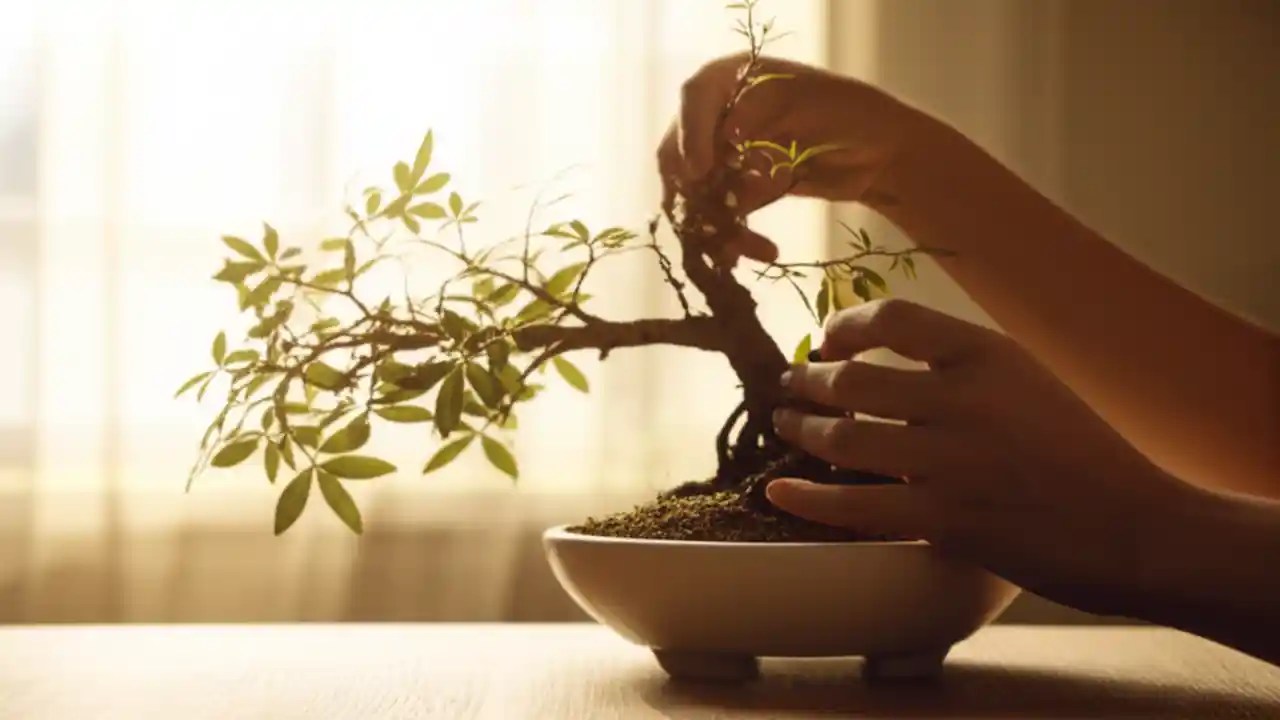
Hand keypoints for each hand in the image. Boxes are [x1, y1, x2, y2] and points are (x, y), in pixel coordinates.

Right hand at [657, 53, 920, 265]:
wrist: (881, 153)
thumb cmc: (850, 113)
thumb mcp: (807, 102)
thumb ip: (762, 114)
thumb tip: (727, 136)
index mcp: (732, 78)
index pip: (695, 98)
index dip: (690, 133)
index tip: (699, 170)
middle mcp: (719, 114)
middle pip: (682, 150)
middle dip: (694, 191)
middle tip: (710, 220)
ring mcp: (726, 155)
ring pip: (698, 192)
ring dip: (716, 224)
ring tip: (746, 250)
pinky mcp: (740, 189)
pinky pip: (722, 215)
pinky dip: (734, 237)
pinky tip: (760, 251)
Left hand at [767, 298, 1193, 615]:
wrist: (1136, 527)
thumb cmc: (1084, 454)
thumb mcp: (1030, 382)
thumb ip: (966, 368)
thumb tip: (890, 360)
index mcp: (988, 355)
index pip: (895, 318)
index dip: (847, 325)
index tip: (827, 338)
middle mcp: (962, 400)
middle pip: (854, 379)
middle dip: (809, 380)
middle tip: (791, 383)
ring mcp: (948, 461)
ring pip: (843, 438)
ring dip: (802, 430)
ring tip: (785, 425)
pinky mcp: (942, 519)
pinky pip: (851, 505)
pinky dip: (805, 499)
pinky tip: (777, 492)